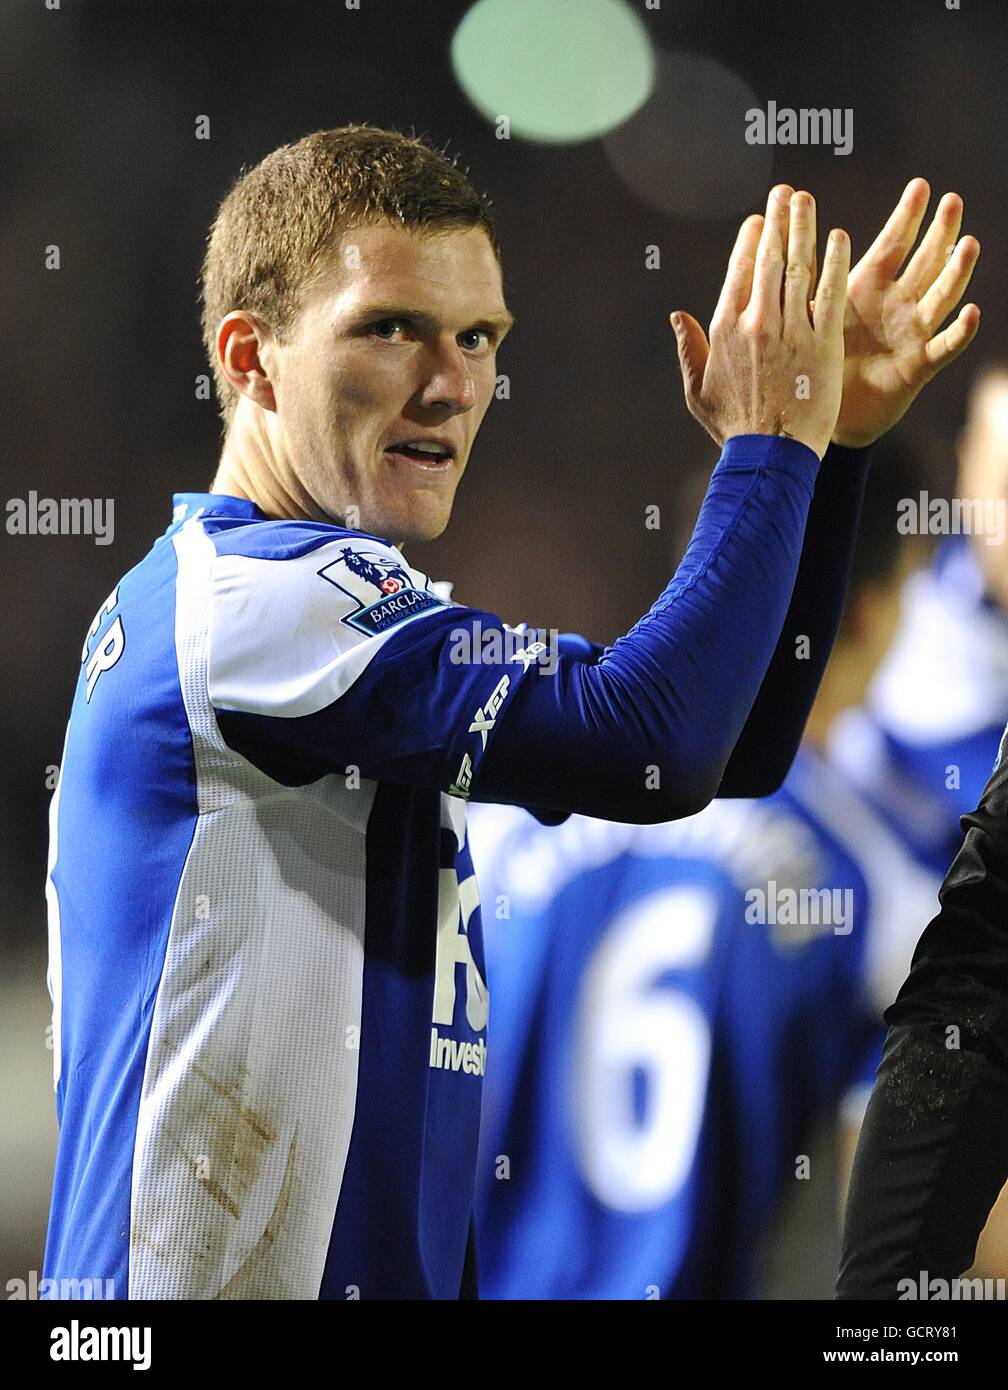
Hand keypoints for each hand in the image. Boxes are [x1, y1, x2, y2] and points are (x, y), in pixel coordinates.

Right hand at [672, 185, 848, 459]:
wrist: (770, 455)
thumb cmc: (733, 429)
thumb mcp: (698, 393)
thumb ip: (688, 350)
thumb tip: (677, 316)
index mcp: (725, 329)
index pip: (738, 272)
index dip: (750, 241)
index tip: (759, 221)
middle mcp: (756, 321)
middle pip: (769, 259)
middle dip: (778, 220)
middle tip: (785, 193)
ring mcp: (791, 329)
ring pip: (799, 266)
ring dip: (804, 228)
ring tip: (807, 201)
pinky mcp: (822, 342)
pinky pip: (829, 292)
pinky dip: (834, 261)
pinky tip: (838, 237)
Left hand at [830, 178, 979, 447]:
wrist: (825, 414)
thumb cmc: (815, 361)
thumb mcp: (810, 314)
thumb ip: (805, 281)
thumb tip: (777, 242)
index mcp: (869, 288)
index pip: (893, 243)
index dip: (907, 216)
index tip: (922, 185)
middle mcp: (897, 305)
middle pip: (926, 260)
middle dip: (940, 231)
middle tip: (952, 200)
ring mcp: (912, 333)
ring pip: (941, 296)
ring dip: (955, 272)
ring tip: (968, 244)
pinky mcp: (919, 365)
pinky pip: (943, 347)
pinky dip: (959, 332)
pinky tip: (971, 313)